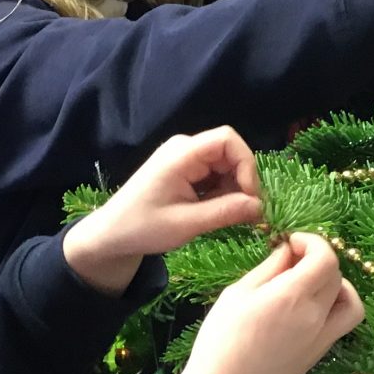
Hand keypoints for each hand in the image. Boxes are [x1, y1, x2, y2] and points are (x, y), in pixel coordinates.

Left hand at [63, 127, 262, 295]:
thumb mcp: (188, 224)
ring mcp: (184, 158)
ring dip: (232, 189)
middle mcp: (184, 148)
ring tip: (223, 215)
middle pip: (229, 152)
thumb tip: (260, 206)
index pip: (228, 139)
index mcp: (181, 154)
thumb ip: (226, 212)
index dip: (246, 165)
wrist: (112, 234)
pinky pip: (214, 173)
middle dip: (241, 180)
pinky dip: (221, 191)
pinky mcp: (184, 170)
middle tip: (242, 212)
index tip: (249, 197)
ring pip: (225, 164)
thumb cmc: (143, 228)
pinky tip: (212, 211)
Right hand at [132, 233, 362, 373]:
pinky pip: (340, 324)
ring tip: (311, 285)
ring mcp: (321, 339)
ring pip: (351, 303)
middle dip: (320, 259)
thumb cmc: (220, 340)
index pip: (326, 258)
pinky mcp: (318, 355)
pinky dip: (333, 309)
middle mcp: (315, 317)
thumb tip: (288, 252)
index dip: (313, 242)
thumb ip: (269, 269)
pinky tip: (306, 309)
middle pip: (338, 276)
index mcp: (292, 296)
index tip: (292, 242)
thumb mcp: (237, 294)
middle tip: (294, 260)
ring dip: (338, 286)